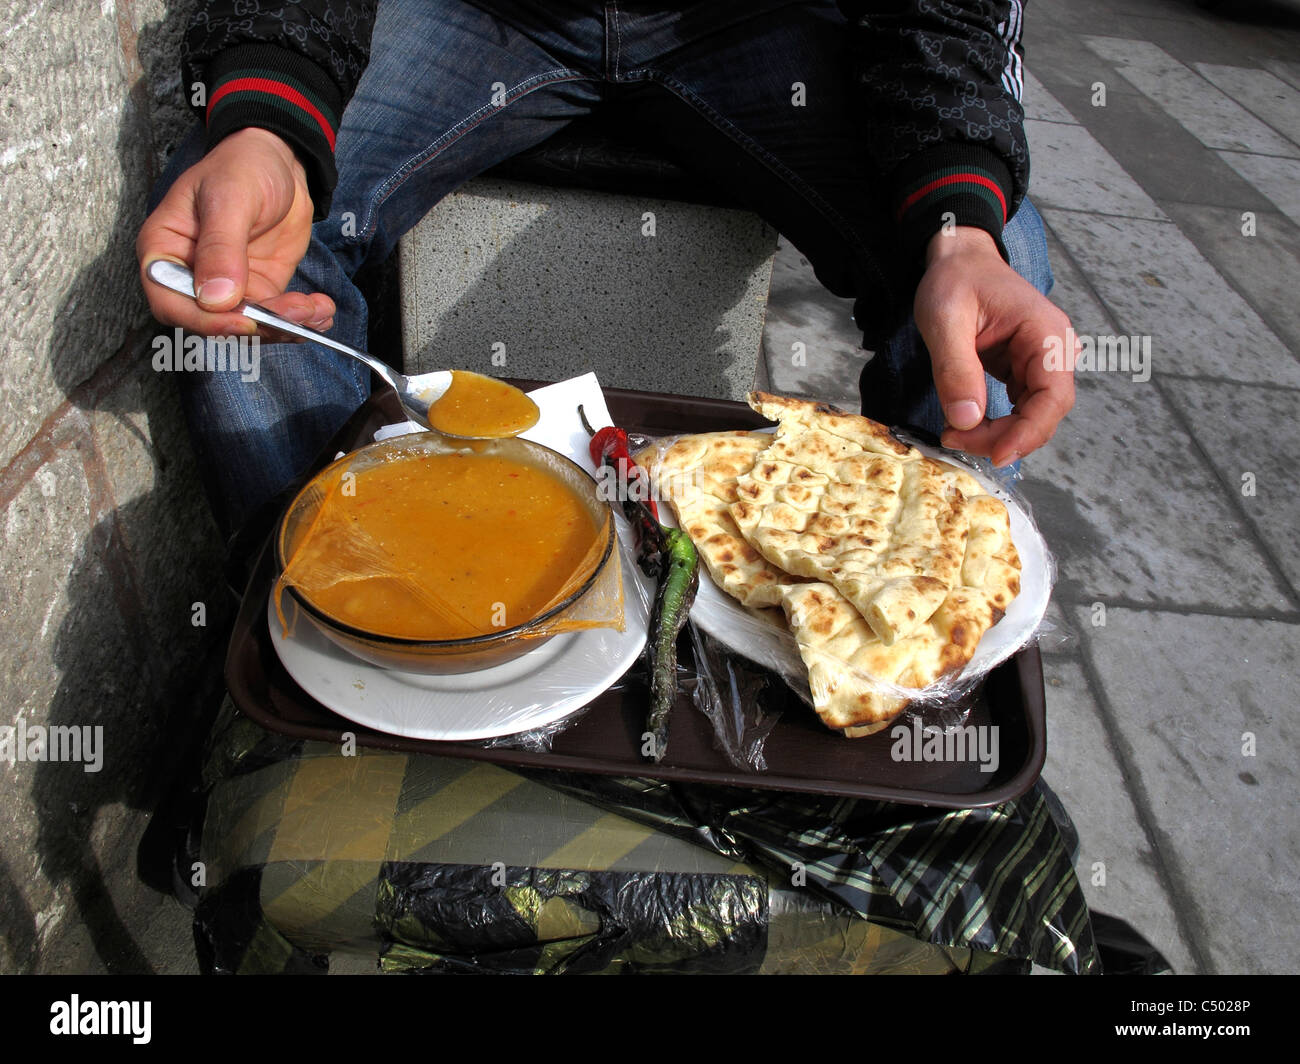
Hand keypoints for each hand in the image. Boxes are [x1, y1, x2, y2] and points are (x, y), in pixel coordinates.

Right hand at [136, 127, 334, 337]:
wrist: (281, 161)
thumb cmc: (242, 167)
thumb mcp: (230, 197)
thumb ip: (221, 247)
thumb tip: (215, 298)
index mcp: (165, 250)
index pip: (170, 303)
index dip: (204, 321)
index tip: (243, 321)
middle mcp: (191, 275)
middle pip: (214, 322)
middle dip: (257, 325)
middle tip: (296, 313)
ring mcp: (227, 286)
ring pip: (250, 325)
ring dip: (285, 325)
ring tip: (315, 309)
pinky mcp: (260, 289)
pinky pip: (276, 317)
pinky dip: (301, 320)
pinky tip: (322, 310)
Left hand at [915, 227, 1075, 465]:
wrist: (959, 259)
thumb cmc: (955, 279)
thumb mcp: (944, 319)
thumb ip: (955, 368)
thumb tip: (967, 419)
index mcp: (1045, 333)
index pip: (1053, 396)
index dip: (1028, 432)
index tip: (996, 454)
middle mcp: (1054, 349)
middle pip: (1045, 413)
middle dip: (1005, 437)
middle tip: (956, 439)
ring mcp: (1042, 361)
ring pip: (1032, 416)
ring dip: (998, 434)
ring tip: (955, 431)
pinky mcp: (1025, 370)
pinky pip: (1019, 408)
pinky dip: (995, 423)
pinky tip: (965, 422)